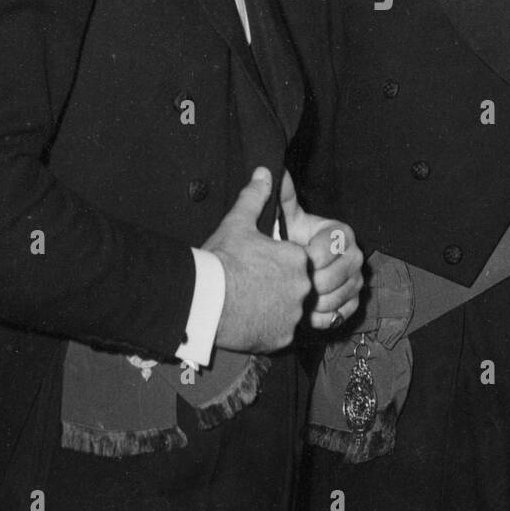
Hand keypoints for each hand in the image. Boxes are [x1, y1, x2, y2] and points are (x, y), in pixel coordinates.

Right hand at [203, 167, 310, 353]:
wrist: (206, 299)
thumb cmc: (223, 258)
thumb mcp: (238, 222)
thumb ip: (255, 197)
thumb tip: (263, 172)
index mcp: (298, 259)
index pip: (299, 260)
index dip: (278, 260)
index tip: (259, 263)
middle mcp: (303, 288)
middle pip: (297, 286)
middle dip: (279, 285)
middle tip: (251, 282)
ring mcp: (294, 316)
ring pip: (291, 311)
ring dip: (275, 307)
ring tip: (249, 302)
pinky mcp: (282, 338)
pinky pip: (281, 332)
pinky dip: (268, 327)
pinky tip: (249, 320)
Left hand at [280, 171, 363, 330]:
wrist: (282, 272)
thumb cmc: (283, 240)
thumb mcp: (283, 217)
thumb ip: (280, 195)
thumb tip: (266, 170)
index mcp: (340, 232)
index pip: (339, 241)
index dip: (319, 251)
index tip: (299, 256)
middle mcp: (353, 256)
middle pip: (346, 270)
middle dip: (319, 279)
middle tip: (296, 283)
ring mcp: (354, 281)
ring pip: (346, 293)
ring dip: (320, 299)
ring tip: (298, 299)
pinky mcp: (349, 304)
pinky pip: (343, 313)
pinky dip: (324, 316)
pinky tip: (305, 314)